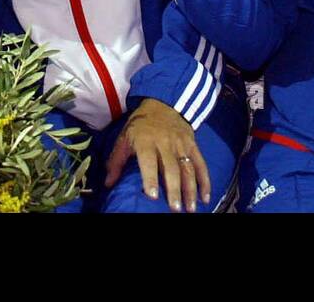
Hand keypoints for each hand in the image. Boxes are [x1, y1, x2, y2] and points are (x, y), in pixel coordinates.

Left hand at [103, 98, 210, 212]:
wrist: (163, 104)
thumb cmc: (140, 125)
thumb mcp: (124, 137)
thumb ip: (116, 160)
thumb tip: (109, 183)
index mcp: (145, 140)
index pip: (148, 160)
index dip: (150, 178)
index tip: (152, 196)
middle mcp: (165, 142)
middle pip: (171, 168)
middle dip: (174, 189)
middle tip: (174, 209)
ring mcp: (181, 144)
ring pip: (187, 168)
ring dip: (190, 189)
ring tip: (190, 209)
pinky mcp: (192, 144)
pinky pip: (200, 163)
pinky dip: (204, 181)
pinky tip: (205, 197)